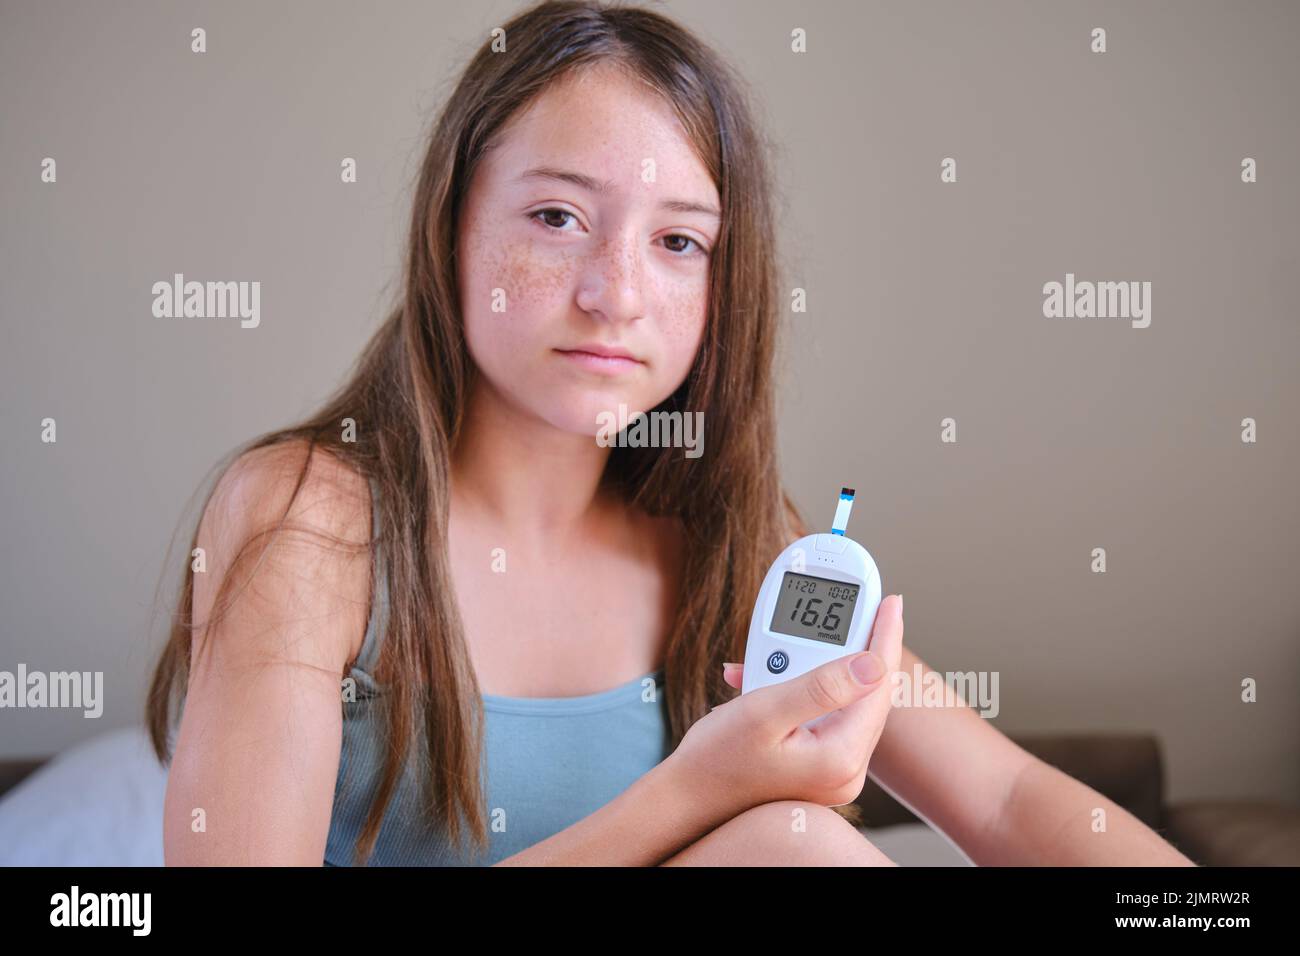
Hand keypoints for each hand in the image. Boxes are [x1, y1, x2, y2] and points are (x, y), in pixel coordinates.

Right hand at [666, 594, 903, 818]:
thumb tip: (872, 662)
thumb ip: (821, 686)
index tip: (890, 602)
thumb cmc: (716, 760)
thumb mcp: (765, 712)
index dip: (884, 638)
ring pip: (844, 702)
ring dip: (823, 668)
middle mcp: (846, 771)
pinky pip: (824, 717)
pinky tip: (773, 674)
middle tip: (858, 608)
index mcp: (841, 758)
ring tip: (793, 642)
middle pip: (867, 694)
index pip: (877, 685)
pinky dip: (806, 690)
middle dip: (856, 647)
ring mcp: (833, 773)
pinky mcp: (817, 769)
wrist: (686, 800)